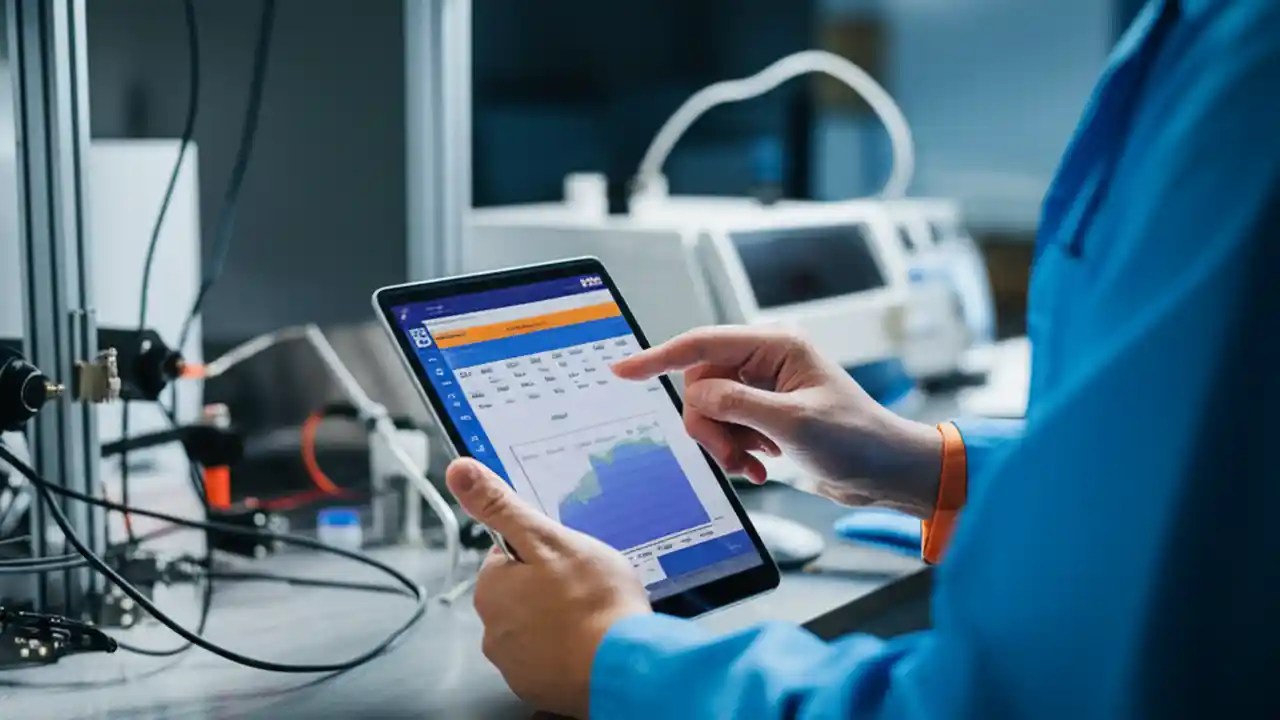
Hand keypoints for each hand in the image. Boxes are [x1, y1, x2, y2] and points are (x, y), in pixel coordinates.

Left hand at [446, 458, 651, 718]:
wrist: (626, 667)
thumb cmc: (592, 601)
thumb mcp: (548, 539)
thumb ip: (502, 507)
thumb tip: (459, 471)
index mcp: (491, 588)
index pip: (508, 559)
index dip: (542, 554)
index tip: (568, 560)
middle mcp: (492, 630)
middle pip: (521, 595)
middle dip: (550, 589)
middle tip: (586, 588)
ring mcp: (515, 664)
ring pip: (535, 628)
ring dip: (559, 622)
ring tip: (594, 618)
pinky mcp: (538, 689)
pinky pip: (550, 660)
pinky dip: (568, 652)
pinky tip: (593, 644)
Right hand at [612, 326, 941, 517]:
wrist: (886, 472)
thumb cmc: (856, 439)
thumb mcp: (792, 423)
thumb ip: (737, 404)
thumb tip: (695, 394)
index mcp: (776, 346)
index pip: (702, 344)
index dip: (658, 357)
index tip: (623, 370)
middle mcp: (766, 361)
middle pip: (701, 384)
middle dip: (709, 424)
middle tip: (732, 454)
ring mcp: (764, 388)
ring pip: (710, 410)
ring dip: (723, 443)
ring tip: (752, 464)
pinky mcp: (765, 414)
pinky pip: (727, 428)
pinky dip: (735, 450)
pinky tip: (760, 465)